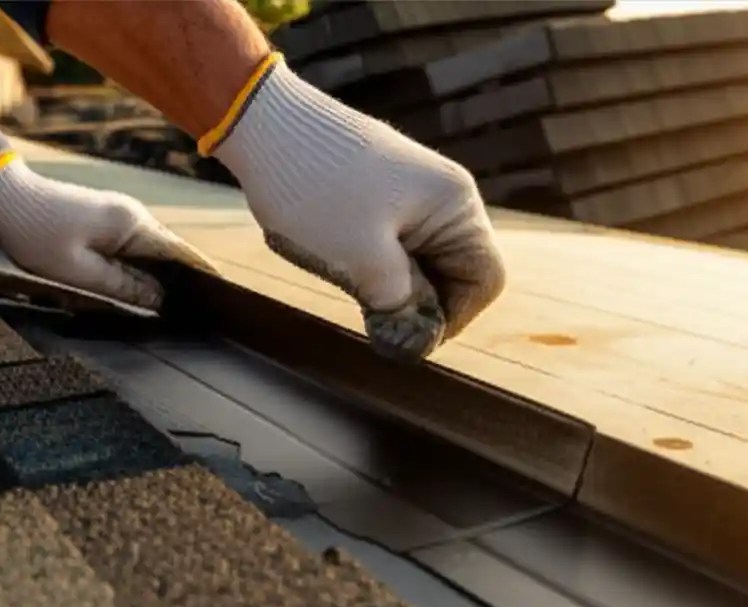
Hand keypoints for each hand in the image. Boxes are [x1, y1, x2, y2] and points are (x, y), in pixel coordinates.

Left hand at [0, 156, 216, 308]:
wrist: (5, 197)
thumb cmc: (36, 233)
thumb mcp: (78, 271)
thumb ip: (122, 286)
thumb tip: (159, 300)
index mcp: (132, 224)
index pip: (181, 254)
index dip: (202, 276)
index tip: (222, 297)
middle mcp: (133, 215)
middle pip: (170, 253)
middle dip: (185, 279)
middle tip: (200, 311)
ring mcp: (119, 214)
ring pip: (151, 251)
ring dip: (161, 275)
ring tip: (175, 304)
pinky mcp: (105, 218)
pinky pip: (134, 246)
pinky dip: (142, 266)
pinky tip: (141, 286)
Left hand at [211, 60, 505, 360]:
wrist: (261, 125)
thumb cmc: (316, 188)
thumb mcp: (363, 260)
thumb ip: (400, 305)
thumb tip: (416, 340)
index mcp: (455, 205)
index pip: (485, 280)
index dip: (452, 319)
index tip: (406, 334)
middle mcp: (444, 195)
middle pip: (454, 273)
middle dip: (417, 300)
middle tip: (369, 310)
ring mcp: (411, 192)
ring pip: (420, 262)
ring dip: (389, 283)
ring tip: (347, 274)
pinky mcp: (380, 194)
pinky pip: (393, 244)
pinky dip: (371, 263)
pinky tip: (336, 256)